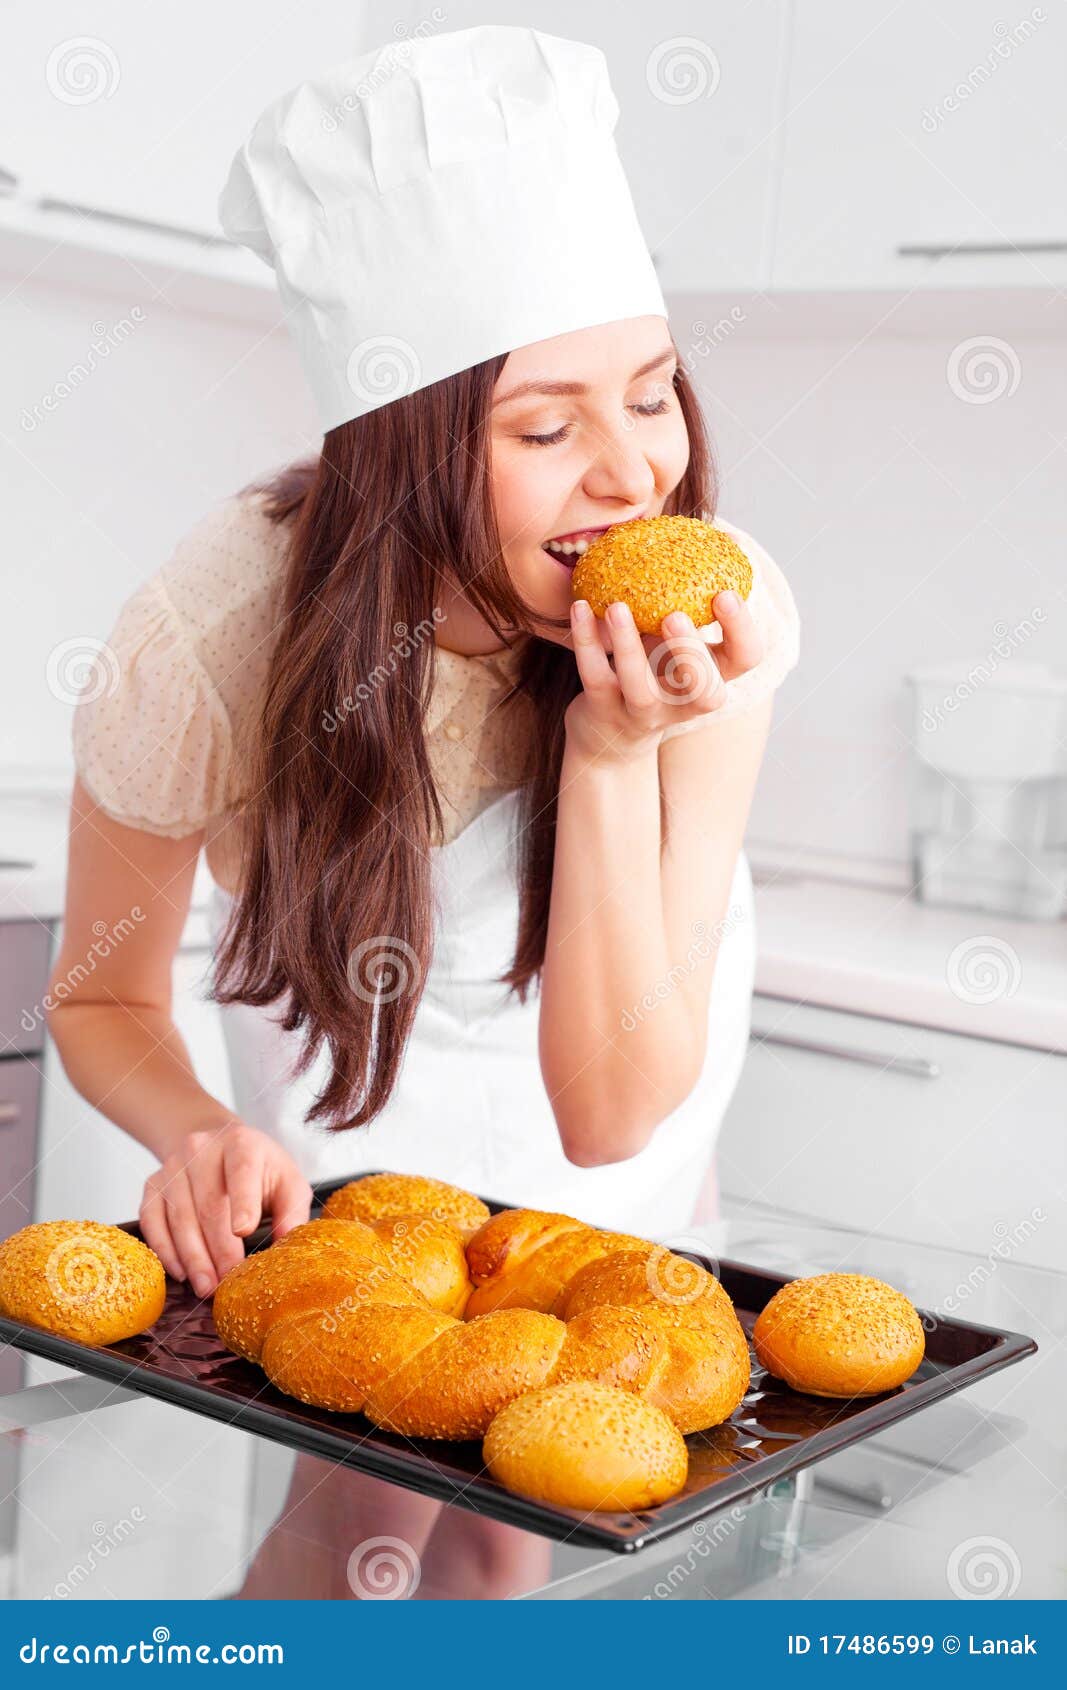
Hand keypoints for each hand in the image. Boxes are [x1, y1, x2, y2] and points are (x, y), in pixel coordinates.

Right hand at [139, 1119, 312, 1297]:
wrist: (215, 1144)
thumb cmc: (257, 1169)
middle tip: (226, 1284)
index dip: (242, 1202)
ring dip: (192, 1258)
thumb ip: (291, 1211)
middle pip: (208, 1205)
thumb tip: (286, 1250)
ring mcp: (173, 1167)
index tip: (243, 1231)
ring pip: (179, 1218)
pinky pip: (152, 1222)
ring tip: (206, 1287)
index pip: (241, 1171)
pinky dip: (165, 1251)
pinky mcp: (153, 1185)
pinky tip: (181, 1272)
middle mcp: (202, 1149)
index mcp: (241, 1143)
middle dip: (218, 1250)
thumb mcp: (285, 1179)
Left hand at [564, 591, 761, 762]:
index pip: (746, 658)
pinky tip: (581, 608)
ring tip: (617, 607)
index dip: (741, 630)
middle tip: (674, 615)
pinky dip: (586, 642)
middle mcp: (684, 702)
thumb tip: (709, 535)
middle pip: (705, 690)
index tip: (724, 594)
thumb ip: (690, 602)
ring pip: (641, 688)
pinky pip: (595, 677)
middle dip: (690, 652)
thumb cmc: (652, 670)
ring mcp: (644, 712)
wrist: (609, 734)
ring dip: (629, 647)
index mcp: (712, 676)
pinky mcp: (605, 712)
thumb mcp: (676, 641)